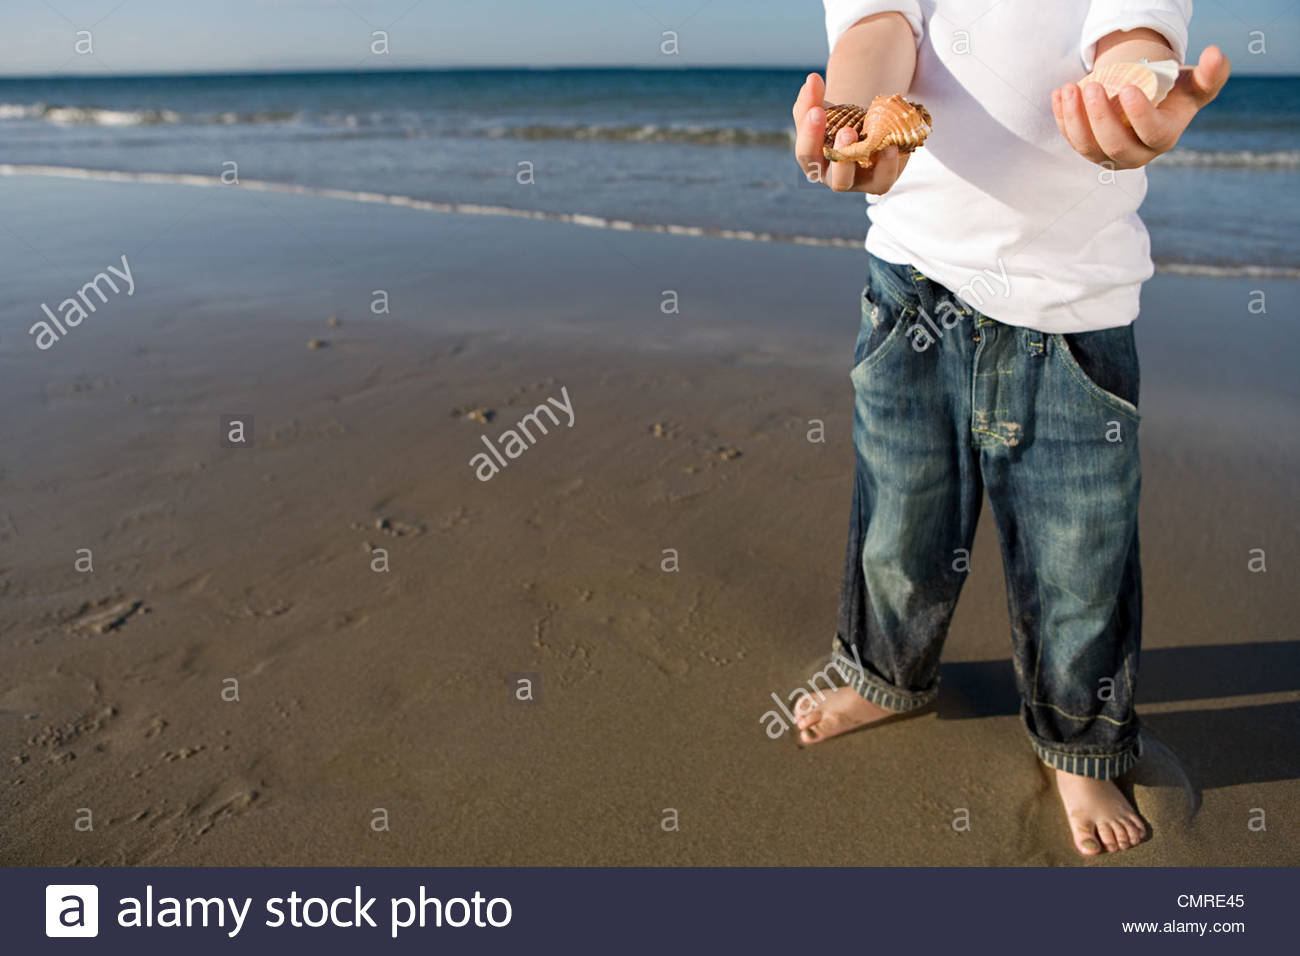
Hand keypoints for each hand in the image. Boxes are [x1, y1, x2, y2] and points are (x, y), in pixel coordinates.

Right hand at [793, 72, 909, 193]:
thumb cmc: (837, 122)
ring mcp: (858, 182)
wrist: (866, 129)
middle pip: (834, 178)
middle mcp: (833, 177)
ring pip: (863, 183)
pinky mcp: (880, 180)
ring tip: (874, 141)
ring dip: (866, 163)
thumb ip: (812, 98)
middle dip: (840, 155)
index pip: (806, 153)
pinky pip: (884, 178)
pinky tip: (892, 144)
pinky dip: (889, 164)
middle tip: (846, 132)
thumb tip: (812, 79)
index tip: (816, 111)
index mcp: (814, 161)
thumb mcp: (822, 110)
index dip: (809, 134)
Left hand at [1051, 45, 1229, 169]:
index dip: (1139, 114)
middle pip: (1114, 145)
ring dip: (1074, 118)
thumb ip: (1212, 73)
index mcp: (1163, 138)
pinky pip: (1071, 139)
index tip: (1127, 87)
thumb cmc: (1176, 91)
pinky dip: (1062, 118)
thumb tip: (1215, 53)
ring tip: (1070, 88)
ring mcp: (1108, 155)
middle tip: (1092, 86)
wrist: (1149, 99)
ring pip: (1087, 147)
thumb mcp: (1196, 82)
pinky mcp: (1088, 149)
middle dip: (1100, 117)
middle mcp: (1135, 155)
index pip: (1151, 133)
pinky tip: (1059, 93)